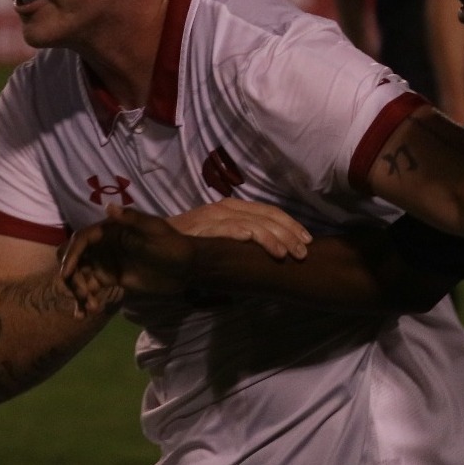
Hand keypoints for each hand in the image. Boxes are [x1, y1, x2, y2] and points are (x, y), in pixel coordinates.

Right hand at [58, 205, 194, 315]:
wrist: (186, 267)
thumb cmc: (171, 244)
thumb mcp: (153, 230)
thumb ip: (131, 219)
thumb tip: (108, 207)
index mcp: (110, 230)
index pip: (82, 240)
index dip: (72, 255)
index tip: (67, 274)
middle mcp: (103, 245)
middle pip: (76, 259)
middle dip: (72, 276)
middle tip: (83, 294)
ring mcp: (106, 263)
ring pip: (80, 276)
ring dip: (79, 292)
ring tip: (90, 309)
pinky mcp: (112, 279)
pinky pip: (91, 289)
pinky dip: (86, 300)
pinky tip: (88, 312)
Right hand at [167, 197, 311, 259]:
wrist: (155, 243)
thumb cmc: (191, 245)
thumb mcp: (222, 241)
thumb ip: (242, 244)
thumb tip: (271, 256)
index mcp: (233, 209)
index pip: (269, 212)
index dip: (291, 225)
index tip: (308, 241)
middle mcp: (225, 208)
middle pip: (265, 216)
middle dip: (288, 234)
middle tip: (303, 253)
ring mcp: (212, 216)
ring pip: (249, 223)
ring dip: (269, 238)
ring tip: (284, 254)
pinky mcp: (198, 228)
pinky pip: (222, 228)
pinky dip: (236, 231)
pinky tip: (250, 239)